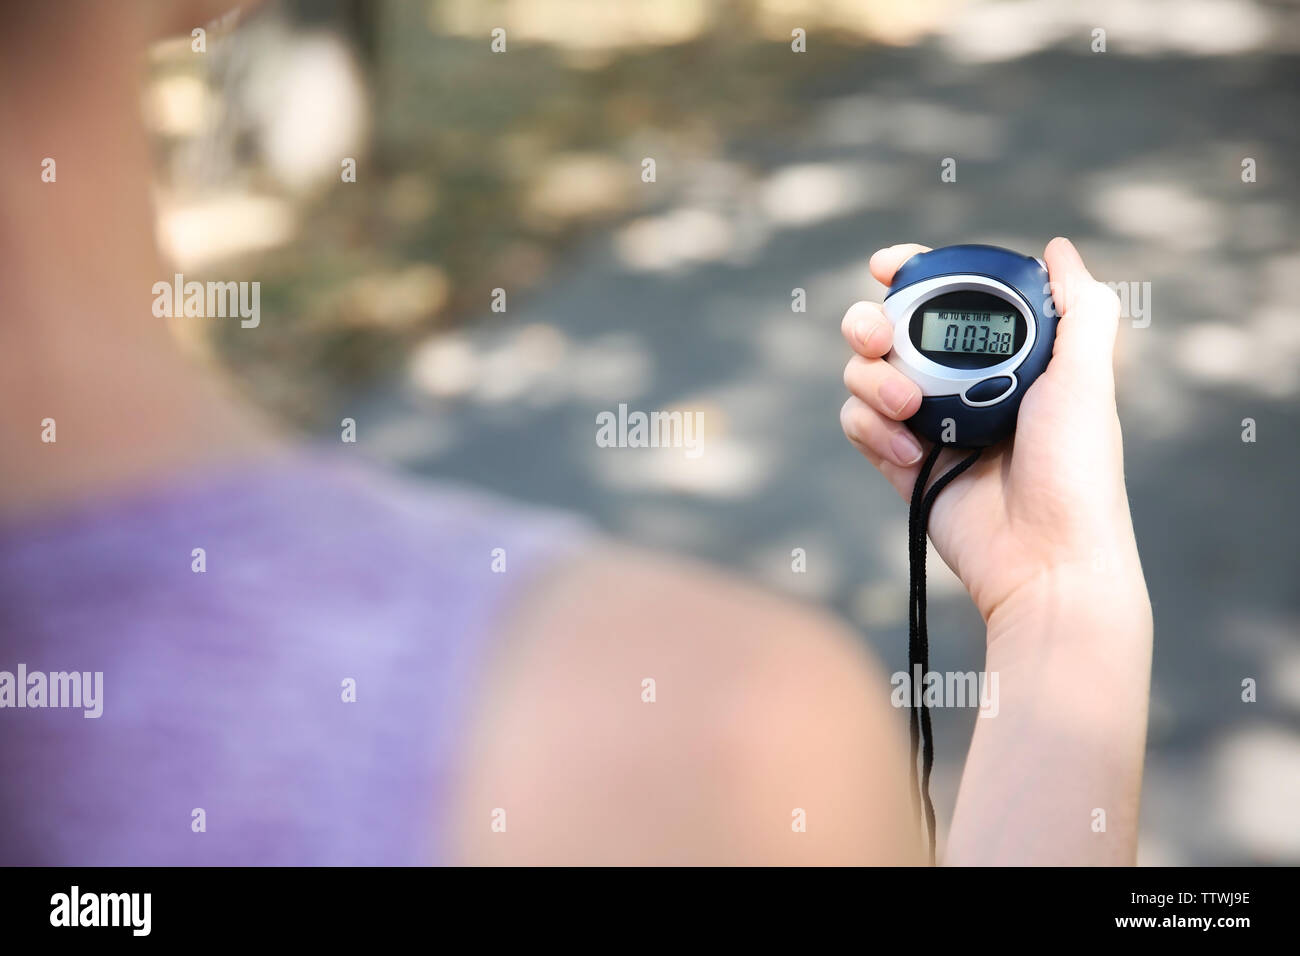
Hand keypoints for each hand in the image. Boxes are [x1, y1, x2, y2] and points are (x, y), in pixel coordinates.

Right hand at [840, 238, 1144, 624]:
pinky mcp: (901, 465)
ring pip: (864, 376)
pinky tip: (908, 452)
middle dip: (870, 324)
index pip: (947, 298)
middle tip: (880, 338)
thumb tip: (1057, 249)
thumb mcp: (1089, 378)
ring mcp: (927, 425)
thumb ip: (1080, 308)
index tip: (885, 267)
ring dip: (872, 382)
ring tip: (908, 410)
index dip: (911, 275)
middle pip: (888, 331)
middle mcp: (960, 384)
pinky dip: (872, 430)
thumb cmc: (1077, 471)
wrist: (1047, 560)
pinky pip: (859, 427)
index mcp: (1004, 356)